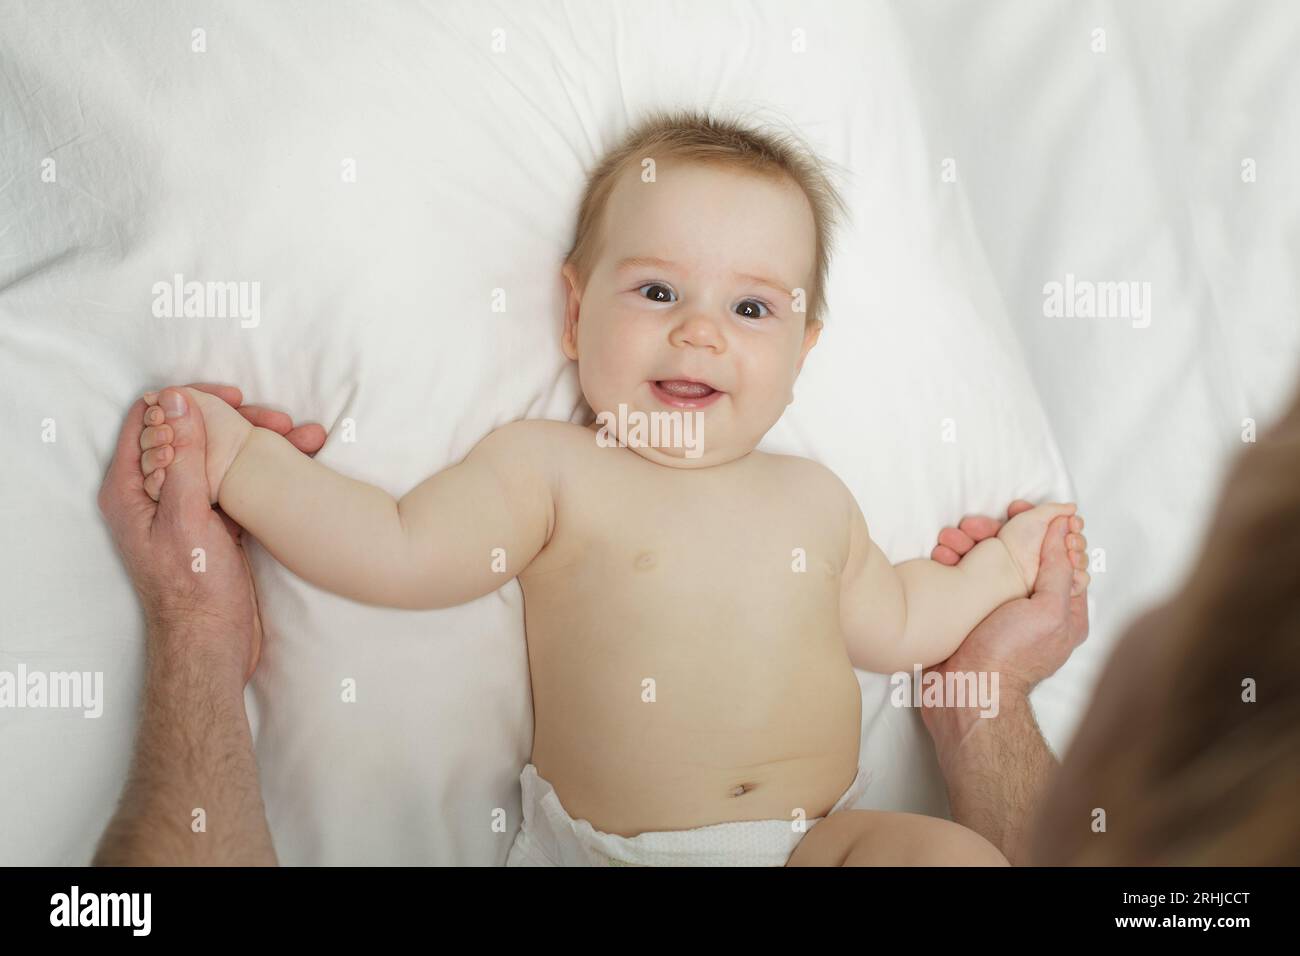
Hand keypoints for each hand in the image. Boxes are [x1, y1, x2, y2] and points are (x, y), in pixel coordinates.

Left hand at [99, 383, 325, 682]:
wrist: (212, 644)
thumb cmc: (192, 590)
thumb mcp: (186, 518)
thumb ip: (182, 458)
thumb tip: (177, 400)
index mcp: (131, 488)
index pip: (151, 418)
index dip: (191, 400)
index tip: (234, 401)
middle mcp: (154, 492)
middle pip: (194, 433)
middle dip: (240, 422)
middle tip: (281, 423)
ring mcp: (187, 507)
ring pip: (222, 455)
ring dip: (262, 443)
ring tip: (306, 439)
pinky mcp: (216, 522)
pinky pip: (240, 481)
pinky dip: (268, 468)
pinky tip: (301, 462)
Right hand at [922, 506, 1090, 710]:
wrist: (965, 691)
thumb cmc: (1010, 656)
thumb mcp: (1048, 610)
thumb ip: (1058, 568)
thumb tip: (1062, 528)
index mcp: (1062, 607)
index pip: (1060, 555)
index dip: (1043, 528)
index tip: (1020, 510)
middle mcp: (1033, 606)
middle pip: (1020, 554)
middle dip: (996, 534)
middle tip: (973, 525)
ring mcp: (999, 610)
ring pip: (989, 563)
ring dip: (968, 545)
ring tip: (949, 540)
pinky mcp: (969, 614)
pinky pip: (964, 578)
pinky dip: (952, 562)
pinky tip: (940, 554)